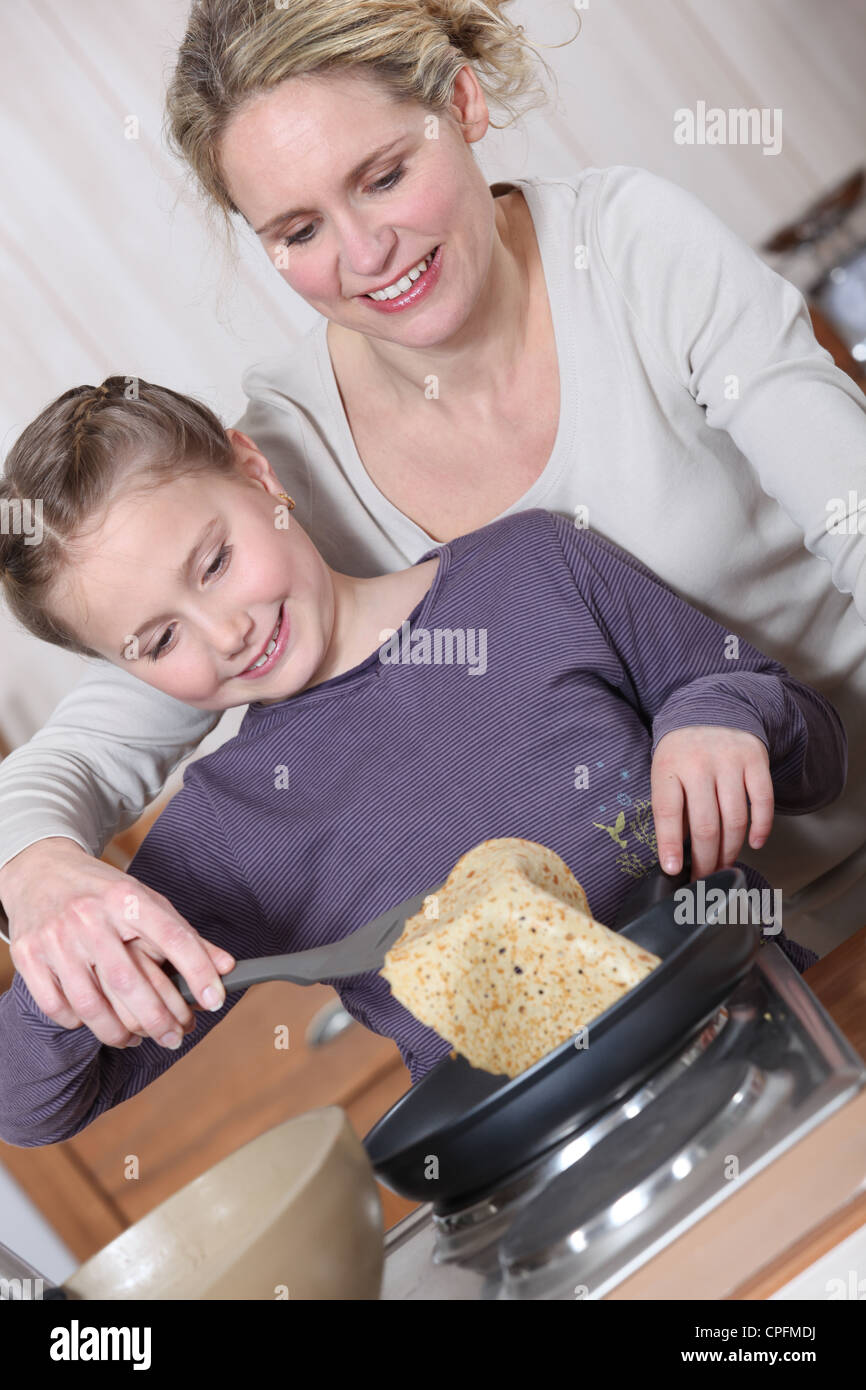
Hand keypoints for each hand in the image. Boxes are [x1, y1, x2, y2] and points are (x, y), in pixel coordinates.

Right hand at [0, 838, 235, 1049]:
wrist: (42, 870)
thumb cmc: (102, 892)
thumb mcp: (146, 901)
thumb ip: (185, 936)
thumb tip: (226, 966)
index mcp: (127, 898)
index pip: (172, 937)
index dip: (198, 971)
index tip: (215, 1000)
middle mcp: (90, 916)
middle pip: (129, 982)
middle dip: (159, 1018)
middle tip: (175, 1037)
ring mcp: (56, 938)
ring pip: (91, 1004)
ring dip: (119, 1032)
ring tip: (139, 1038)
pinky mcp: (29, 956)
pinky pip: (57, 1006)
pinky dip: (80, 1023)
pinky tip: (98, 1022)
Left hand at [650, 726, 773, 879]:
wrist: (713, 707)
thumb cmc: (683, 751)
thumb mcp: (665, 770)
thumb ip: (671, 804)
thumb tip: (677, 854)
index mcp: (669, 766)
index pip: (667, 811)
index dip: (670, 844)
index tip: (673, 870)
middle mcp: (699, 763)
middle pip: (705, 824)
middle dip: (705, 860)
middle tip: (703, 880)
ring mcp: (730, 761)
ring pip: (734, 819)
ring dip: (731, 850)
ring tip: (724, 866)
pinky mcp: (755, 760)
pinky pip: (763, 802)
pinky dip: (761, 828)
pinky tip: (754, 844)